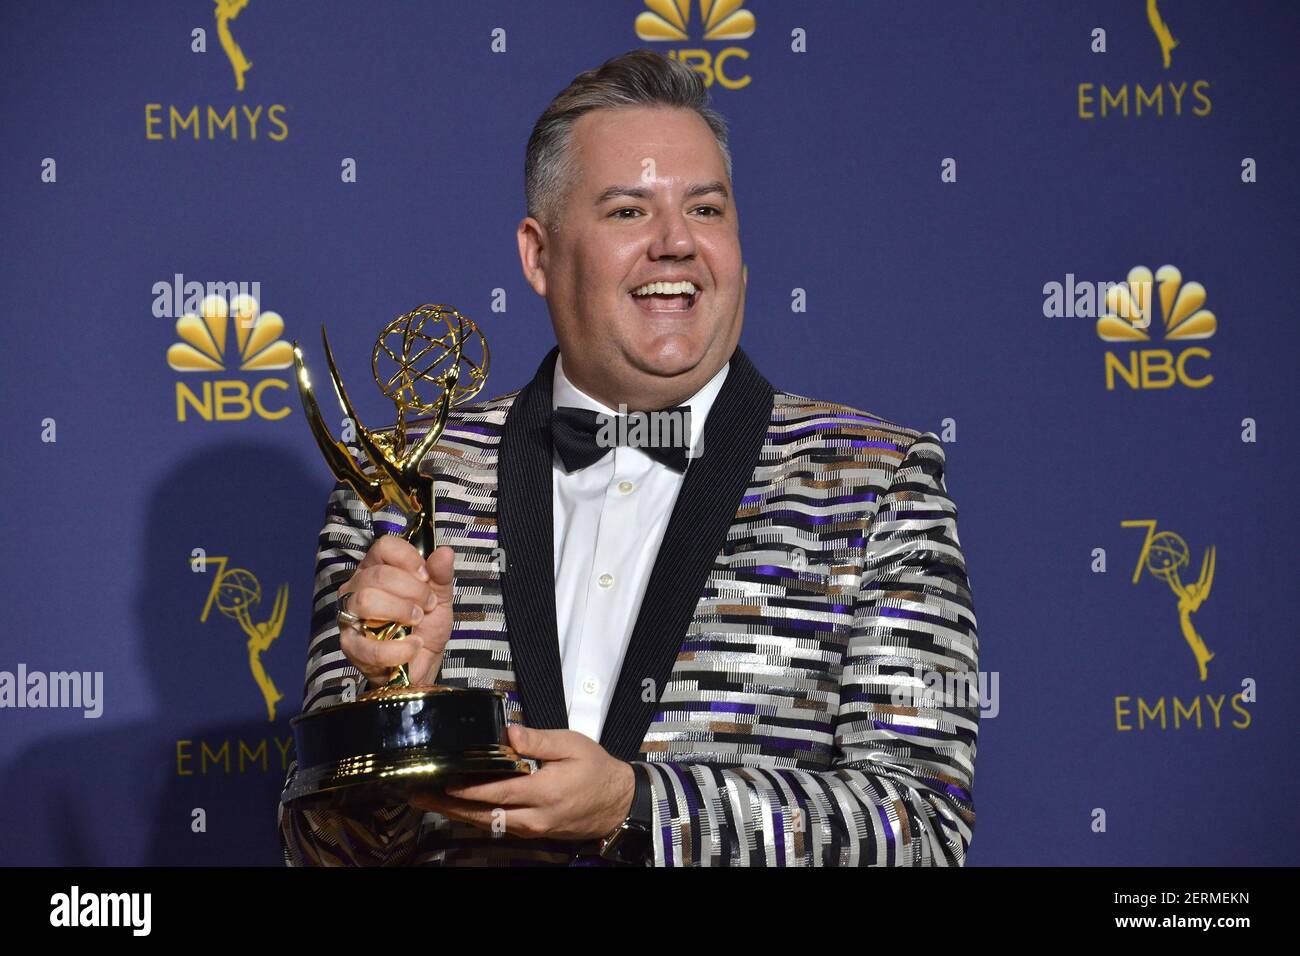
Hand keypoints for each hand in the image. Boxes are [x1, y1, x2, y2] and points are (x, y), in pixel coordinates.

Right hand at [336, 538, 453, 687]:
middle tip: (426, 605)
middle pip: (378, 575)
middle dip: (411, 590)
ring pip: (366, 600)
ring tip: (417, 622)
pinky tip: (413, 646)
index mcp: (377, 569)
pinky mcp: (351, 646)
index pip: (383, 546)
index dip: (408, 559)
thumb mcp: (440, 598)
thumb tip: (445, 552)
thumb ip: (442, 575)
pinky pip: (368, 646)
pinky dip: (398, 648)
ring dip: (400, 611)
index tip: (426, 577)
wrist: (422, 664)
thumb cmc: (426, 626)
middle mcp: (357, 588)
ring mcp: (350, 616)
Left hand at [408, 725, 635, 840]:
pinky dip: (473, 814)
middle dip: (447, 805)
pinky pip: (496, 824)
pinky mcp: (530, 831)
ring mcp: (531, 829)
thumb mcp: (573, 745)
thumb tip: (509, 732)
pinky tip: (456, 805)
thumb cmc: (597, 771)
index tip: (442, 782)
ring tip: (427, 800)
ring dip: (455, 812)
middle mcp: (534, 817)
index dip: (467, 788)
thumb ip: (539, 740)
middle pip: (482, 813)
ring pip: (485, 822)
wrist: (617, 803)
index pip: (497, 791)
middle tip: (418, 795)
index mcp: (544, 792)